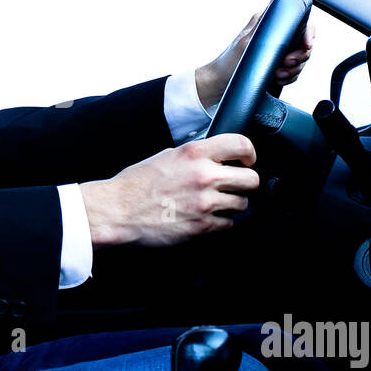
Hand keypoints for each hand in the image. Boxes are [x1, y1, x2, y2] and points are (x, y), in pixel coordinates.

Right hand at [79, 134, 258, 247]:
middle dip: (244, 183)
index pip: (241, 145)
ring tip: (213, 203)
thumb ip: (195, 156)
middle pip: (251, 179)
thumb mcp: (167, 156)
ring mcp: (205, 203)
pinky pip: (228, 224)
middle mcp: (203, 175)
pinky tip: (205, 217)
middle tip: (234, 185)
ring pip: (242, 204)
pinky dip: (220, 222)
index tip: (248, 160)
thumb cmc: (136, 184)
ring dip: (232, 204)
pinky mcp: (202, 226)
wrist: (119, 210)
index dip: (249, 153)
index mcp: (194, 153)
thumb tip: (217, 159)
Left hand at [195, 0, 315, 109]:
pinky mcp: (277, 67)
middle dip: (299, 56)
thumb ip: (263, 21)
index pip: (301, 25)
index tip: (306, 45)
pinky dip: (290, 77)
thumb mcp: (247, 41)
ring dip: (293, 69)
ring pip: (300, 60)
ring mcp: (277, 52)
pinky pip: (293, 71)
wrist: (220, 84)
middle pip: (303, 44)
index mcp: (270, 26)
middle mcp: (276, 37)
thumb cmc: (229, 62)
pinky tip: (278, 79)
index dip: (308, 34)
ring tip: (279, 74)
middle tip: (285, 64)